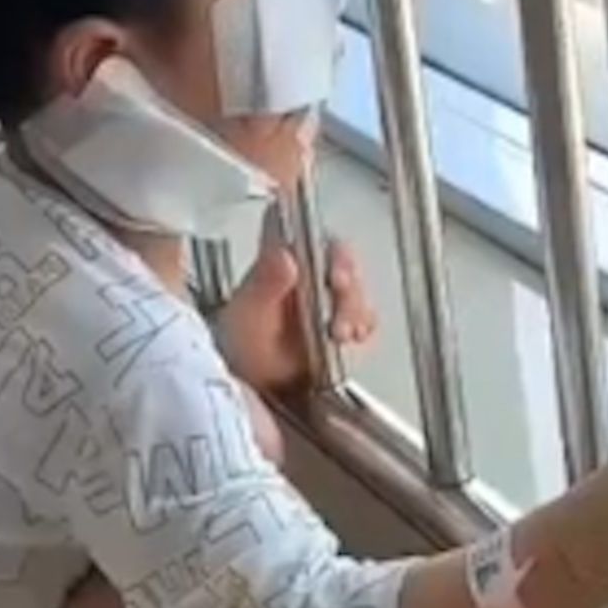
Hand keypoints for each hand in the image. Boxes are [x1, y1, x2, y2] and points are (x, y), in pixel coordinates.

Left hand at [213, 216, 378, 394]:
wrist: (252, 388)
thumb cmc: (242, 346)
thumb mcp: (247, 315)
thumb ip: (265, 284)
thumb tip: (285, 256)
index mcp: (277, 257)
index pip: (298, 222)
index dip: (311, 219)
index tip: (325, 250)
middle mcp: (306, 270)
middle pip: (338, 254)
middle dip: (345, 272)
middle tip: (339, 289)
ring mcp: (327, 295)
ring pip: (355, 285)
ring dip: (355, 305)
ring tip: (341, 330)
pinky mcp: (343, 320)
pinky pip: (365, 315)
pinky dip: (364, 324)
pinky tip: (354, 336)